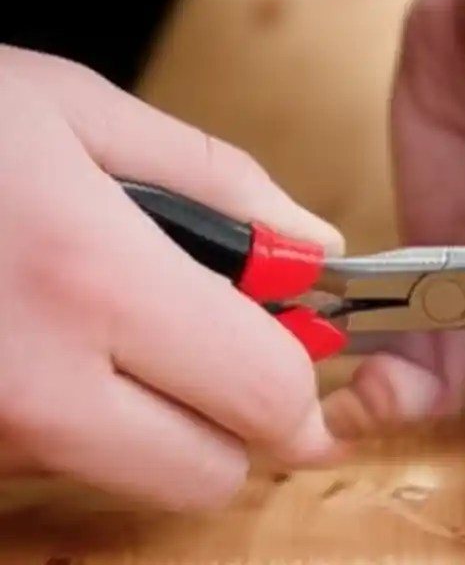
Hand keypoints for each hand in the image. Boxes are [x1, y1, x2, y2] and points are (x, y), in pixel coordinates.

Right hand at [0, 46, 345, 509]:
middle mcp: (30, 386)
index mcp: (89, 280)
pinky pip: (34, 472)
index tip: (298, 352)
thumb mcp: (70, 108)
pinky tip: (27, 343)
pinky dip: (60, 427)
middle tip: (205, 345)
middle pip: (203, 474)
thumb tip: (314, 247)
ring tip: (88, 321)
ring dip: (141, 422)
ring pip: (119, 478)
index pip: (262, 397)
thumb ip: (220, 182)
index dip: (300, 384)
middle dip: (230, 419)